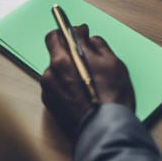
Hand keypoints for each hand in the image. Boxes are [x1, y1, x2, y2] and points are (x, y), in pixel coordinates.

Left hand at [41, 25, 134, 140]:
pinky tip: (78, 91)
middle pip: (54, 49)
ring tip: (83, 77)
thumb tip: (89, 39)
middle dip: (66, 46)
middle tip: (81, 51)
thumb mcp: (113, 64)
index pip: (59, 33)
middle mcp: (52, 70)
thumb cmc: (111, 99)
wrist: (105, 130)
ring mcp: (48, 88)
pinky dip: (63, 83)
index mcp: (65, 57)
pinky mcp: (49, 102)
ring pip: (54, 68)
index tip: (79, 31)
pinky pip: (54, 85)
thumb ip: (98, 45)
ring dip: (65, 67)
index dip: (70, 30)